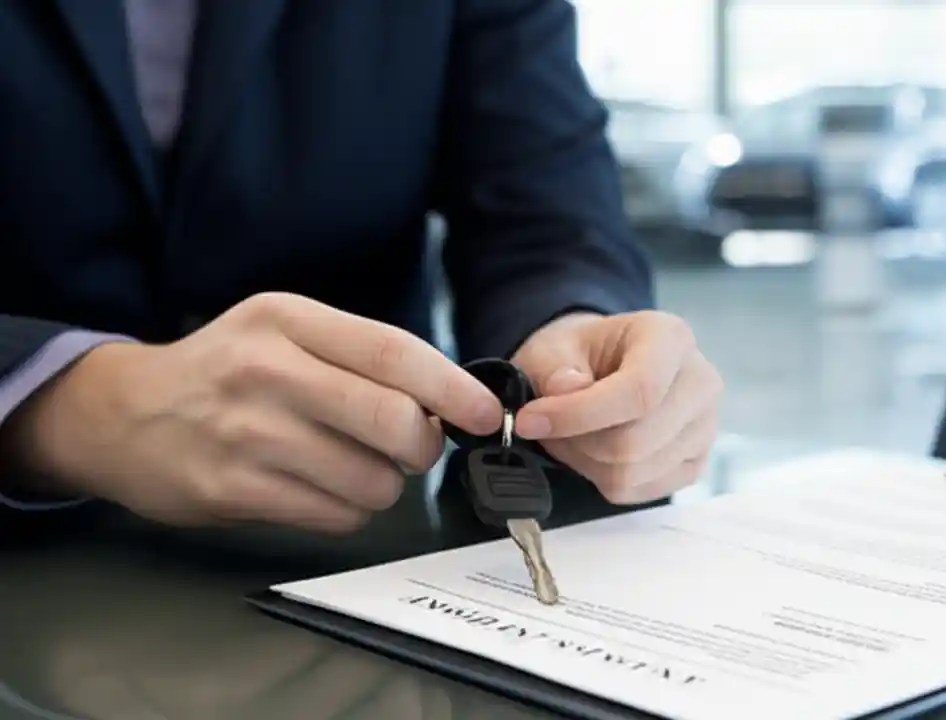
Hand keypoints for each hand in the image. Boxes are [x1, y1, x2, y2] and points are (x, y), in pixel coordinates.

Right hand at [3, 293, 502, 532]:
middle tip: (415, 449)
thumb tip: (447, 398)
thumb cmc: (226, 371)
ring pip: (371, 480)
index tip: (486, 414)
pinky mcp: (231, 489)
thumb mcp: (285, 332)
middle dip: (423, 446)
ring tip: (357, 470)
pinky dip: (347, 512)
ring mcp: (247, 432)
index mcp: (289, 320)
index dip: (455, 389)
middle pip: (394, 420)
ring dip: (384, 486)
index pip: (396, 353)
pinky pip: (333, 515)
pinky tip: (322, 490)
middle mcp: (267, 370)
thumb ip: (358, 355)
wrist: (122, 413)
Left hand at [510, 311, 722, 503]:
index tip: (531, 421)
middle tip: (547, 426)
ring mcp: (704, 428)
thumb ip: (554, 367)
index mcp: (671, 338)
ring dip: (586, 462)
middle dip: (577, 442)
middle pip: (635, 441)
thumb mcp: (554, 346)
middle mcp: (701, 382)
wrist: (603, 366)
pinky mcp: (694, 464)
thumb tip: (566, 390)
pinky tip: (593, 451)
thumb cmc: (581, 353)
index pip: (640, 390)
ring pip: (633, 472)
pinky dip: (603, 478)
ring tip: (571, 435)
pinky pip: (638, 490)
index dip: (580, 414)